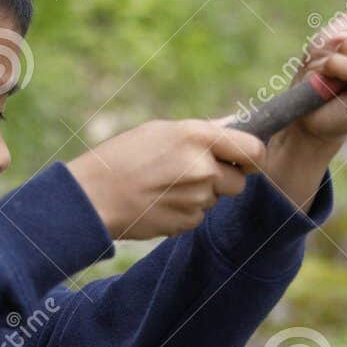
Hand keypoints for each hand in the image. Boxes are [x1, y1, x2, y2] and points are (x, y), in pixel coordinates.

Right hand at [67, 117, 265, 239]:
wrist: (93, 197)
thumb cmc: (123, 156)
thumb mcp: (161, 130)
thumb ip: (205, 131)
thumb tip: (236, 125)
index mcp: (198, 137)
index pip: (254, 150)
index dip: (253, 156)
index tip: (245, 158)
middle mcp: (203, 168)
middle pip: (240, 180)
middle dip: (224, 178)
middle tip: (193, 172)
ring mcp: (197, 197)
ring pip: (218, 198)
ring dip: (203, 194)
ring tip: (168, 184)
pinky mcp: (188, 221)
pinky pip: (200, 215)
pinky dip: (187, 210)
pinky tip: (162, 201)